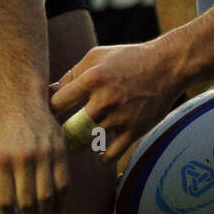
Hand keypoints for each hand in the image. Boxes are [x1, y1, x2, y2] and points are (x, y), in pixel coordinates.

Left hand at [0, 99, 68, 213]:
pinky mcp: (60, 153)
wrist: (22, 106)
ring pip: (47, 196)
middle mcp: (23, 158)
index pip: (6, 200)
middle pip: (28, 202)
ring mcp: (44, 155)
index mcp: (1, 161)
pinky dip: (60, 203)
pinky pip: (64, 184)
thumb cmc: (0, 137)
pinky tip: (55, 213)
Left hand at [50, 42, 181, 162]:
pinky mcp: (135, 131)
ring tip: (77, 144)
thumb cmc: (127, 58)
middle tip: (57, 138)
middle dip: (62, 134)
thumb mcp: (97, 56)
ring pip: (90, 141)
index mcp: (92, 79)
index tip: (46, 116)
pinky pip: (111, 155)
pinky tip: (99, 153)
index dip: (48, 111)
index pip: (57, 103)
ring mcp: (121, 118)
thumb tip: (49, 93)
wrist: (167, 66)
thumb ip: (72, 75)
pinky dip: (103, 157)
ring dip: (83, 144)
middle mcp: (105, 100)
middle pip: (71, 128)